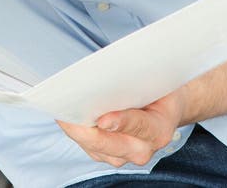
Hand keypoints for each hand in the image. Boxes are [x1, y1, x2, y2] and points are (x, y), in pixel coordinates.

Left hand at [56, 88, 186, 167]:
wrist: (165, 107)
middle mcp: (144, 148)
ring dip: (78, 133)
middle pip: (111, 145)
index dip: (121, 122)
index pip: (140, 126)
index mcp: (160, 129)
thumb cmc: (159, 90)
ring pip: (96, 148)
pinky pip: (91, 147)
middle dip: (88, 132)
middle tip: (67, 116)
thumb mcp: (157, 80)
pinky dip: (78, 133)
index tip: (103, 120)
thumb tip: (114, 71)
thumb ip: (141, 80)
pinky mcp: (110, 155)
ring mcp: (126, 155)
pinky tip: (66, 117)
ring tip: (61, 113)